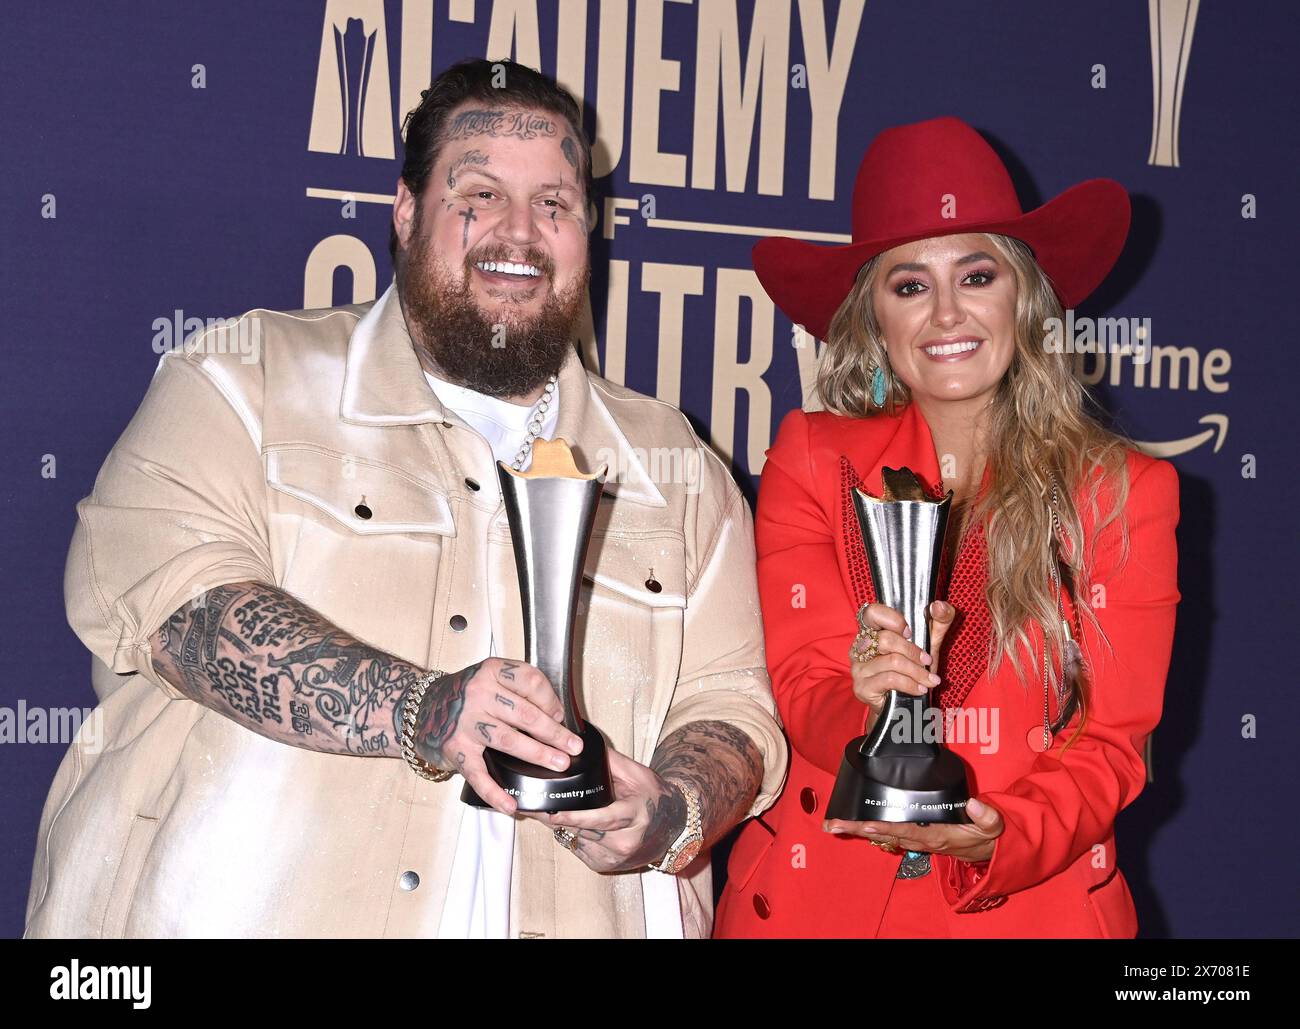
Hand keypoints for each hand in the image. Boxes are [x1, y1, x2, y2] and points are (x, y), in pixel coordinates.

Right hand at [407, 658, 584, 814]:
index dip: (551, 700)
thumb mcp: (490, 678)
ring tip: (559, 764)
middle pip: (525, 714)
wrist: (421, 708)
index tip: (561, 716)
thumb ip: (518, 690)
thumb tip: (557, 717)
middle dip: (554, 734)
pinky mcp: (455, 748)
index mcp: (492, 671)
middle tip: (573, 747)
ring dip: (538, 755)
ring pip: (509, 740)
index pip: (531, 681)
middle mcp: (478, 693)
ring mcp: (465, 722)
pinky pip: (479, 774)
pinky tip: (511, 805)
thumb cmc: (465, 695)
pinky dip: (495, 792)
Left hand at [522, 748, 687, 872]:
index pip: (601, 819)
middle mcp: (626, 841)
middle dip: (558, 817)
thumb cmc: (652, 795)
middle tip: (536, 805)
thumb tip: (578, 748)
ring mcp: (615, 857)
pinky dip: (573, 835)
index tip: (551, 811)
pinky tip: (575, 824)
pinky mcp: (605, 866)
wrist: (671, 824)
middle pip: (583, 830)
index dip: (575, 817)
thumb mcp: (636, 773)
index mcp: (636, 816)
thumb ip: (608, 762)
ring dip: (563, 826)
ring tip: (554, 810)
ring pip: (577, 840)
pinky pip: (578, 848)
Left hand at [823, 796, 1003, 862]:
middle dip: (859, 829)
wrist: (984, 851)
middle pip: (885, 834)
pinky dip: (868, 828)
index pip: (907, 831)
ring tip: (833, 824)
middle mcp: (920, 839)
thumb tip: (973, 803)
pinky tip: (851, 822)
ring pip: (882, 834)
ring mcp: (915, 838)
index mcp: (936, 836)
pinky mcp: (912, 835)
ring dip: (857, 829)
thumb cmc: (984, 836)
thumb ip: (987, 817)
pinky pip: (887, 832)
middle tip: (833, 825)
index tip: (868, 824)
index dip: (887, 828)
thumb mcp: (993, 828)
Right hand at [850, 600, 956, 717]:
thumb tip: (939, 606)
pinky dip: (910, 684)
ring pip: (892, 661)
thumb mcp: (931, 642)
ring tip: (930, 680)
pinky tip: (920, 689)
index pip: (871, 613)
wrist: (903, 705)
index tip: (910, 632)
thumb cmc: (914, 668)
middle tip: (928, 661)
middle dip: (913, 652)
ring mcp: (858, 667)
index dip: (892, 619)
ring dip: (917, 672)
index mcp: (872, 631)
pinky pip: (889, 679)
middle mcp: (860, 647)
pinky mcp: (861, 687)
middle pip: (885, 639)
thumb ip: (940, 620)